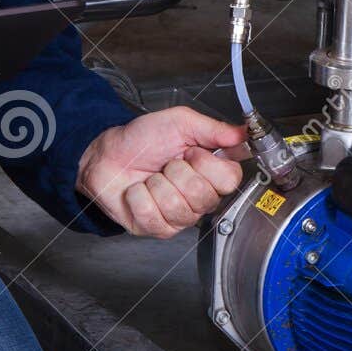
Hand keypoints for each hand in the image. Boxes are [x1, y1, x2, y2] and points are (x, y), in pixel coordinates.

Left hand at [77, 107, 246, 238]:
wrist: (108, 155)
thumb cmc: (142, 140)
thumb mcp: (179, 122)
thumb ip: (214, 129)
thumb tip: (244, 133)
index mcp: (210, 172)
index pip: (231, 179)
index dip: (209, 165)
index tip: (192, 152)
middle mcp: (199, 197)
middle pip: (204, 195)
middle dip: (177, 172)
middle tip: (167, 164)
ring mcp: (180, 217)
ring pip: (177, 206)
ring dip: (156, 184)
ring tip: (151, 177)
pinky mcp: (158, 228)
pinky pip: (153, 213)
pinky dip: (138, 196)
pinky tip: (139, 190)